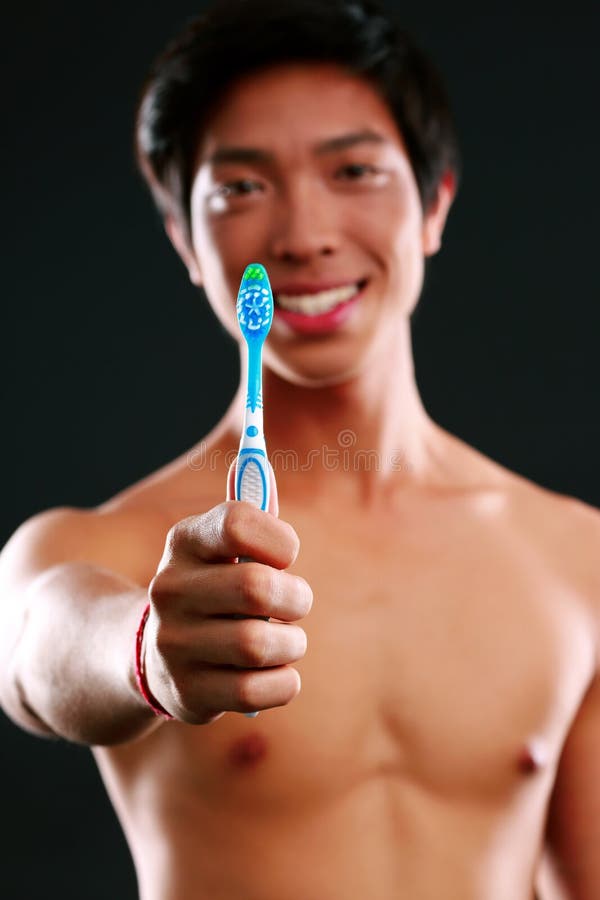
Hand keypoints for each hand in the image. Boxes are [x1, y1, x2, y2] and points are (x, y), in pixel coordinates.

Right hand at [143, 489, 311, 722]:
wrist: (150, 654)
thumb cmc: (212, 587)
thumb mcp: (222, 547)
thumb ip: (250, 514)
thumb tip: (258, 461)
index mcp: (183, 542)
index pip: (239, 523)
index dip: (280, 541)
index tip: (286, 556)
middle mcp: (169, 590)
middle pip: (257, 588)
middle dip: (295, 597)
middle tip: (295, 602)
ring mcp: (174, 645)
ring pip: (260, 644)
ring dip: (292, 643)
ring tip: (285, 641)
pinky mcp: (188, 694)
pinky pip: (261, 690)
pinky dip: (284, 682)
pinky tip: (274, 673)